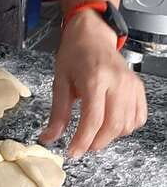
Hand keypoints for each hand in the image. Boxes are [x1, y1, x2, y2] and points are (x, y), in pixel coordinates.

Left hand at [40, 9, 146, 156]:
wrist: (92, 34)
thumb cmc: (74, 54)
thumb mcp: (59, 82)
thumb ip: (58, 113)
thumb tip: (49, 138)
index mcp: (95, 79)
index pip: (93, 120)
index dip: (82, 141)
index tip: (72, 152)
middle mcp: (117, 83)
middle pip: (112, 126)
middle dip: (96, 143)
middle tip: (82, 147)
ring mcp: (131, 85)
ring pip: (127, 125)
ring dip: (110, 137)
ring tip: (93, 134)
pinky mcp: (138, 87)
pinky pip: (138, 117)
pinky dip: (125, 128)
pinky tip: (110, 124)